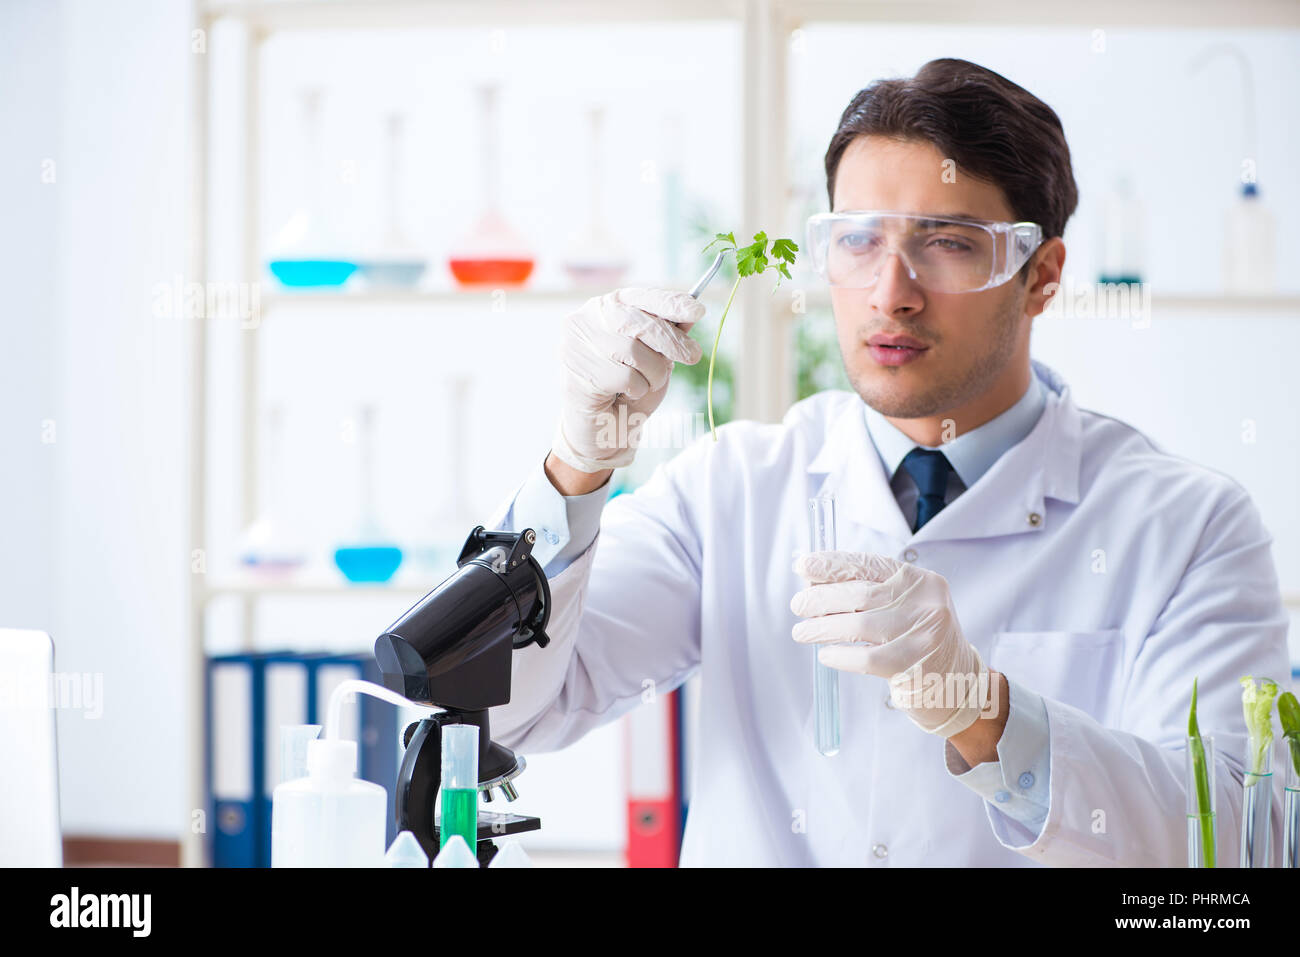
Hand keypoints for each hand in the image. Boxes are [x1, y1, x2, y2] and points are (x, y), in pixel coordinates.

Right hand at [551, 288, 703, 472]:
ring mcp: (578, 345)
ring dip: (653, 374)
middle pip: (640, 323)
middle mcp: (588, 319)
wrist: (600, 431)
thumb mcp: (656, 359)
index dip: (670, 303)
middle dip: (672, 341)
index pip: (641, 296)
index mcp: (607, 307)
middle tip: (693, 356)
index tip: (698, 310)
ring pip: (634, 351)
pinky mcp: (578, 371)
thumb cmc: (628, 390)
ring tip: (645, 385)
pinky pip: (624, 377)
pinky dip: (637, 389)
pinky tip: (624, 395)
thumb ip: (668, 336)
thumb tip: (691, 313)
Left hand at [790, 550, 992, 736]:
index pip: (869, 564)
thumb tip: (813, 582)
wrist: (959, 685)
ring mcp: (922, 633)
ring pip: (859, 626)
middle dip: (821, 598)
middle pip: (860, 594)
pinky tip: (826, 655)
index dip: (832, 564)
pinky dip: (840, 656)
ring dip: (822, 628)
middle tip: (798, 605)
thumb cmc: (918, 641)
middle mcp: (925, 602)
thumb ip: (868, 592)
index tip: (803, 566)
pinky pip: (866, 658)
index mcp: (919, 580)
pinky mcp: (915, 665)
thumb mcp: (903, 606)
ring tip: (801, 632)